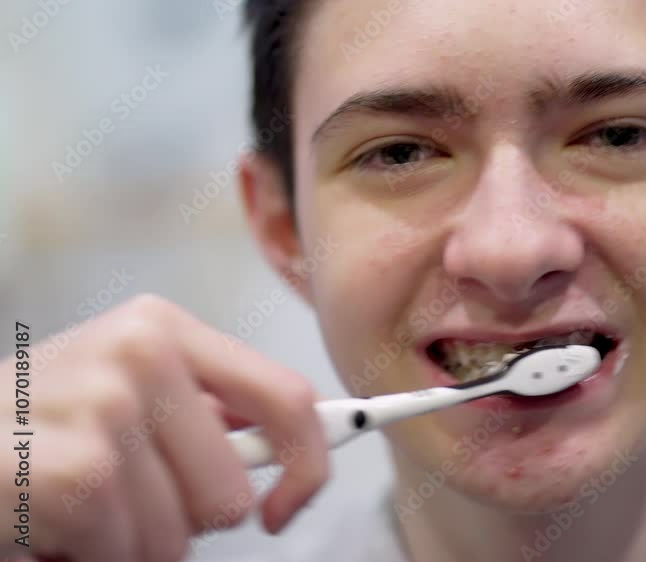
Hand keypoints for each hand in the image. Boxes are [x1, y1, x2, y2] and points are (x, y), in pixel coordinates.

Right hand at [1, 295, 330, 561]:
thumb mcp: (121, 394)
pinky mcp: (74, 470)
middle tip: (120, 501)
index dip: (309, 462)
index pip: (286, 397)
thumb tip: (288, 458)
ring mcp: (105, 407)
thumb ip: (201, 419)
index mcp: (164, 329)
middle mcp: (140, 354)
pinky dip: (90, 559)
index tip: (289, 506)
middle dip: (182, 522)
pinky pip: (127, 555)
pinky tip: (46, 523)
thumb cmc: (31, 428)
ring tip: (76, 509)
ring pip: (180, 536)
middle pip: (232, 493)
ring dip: (130, 546)